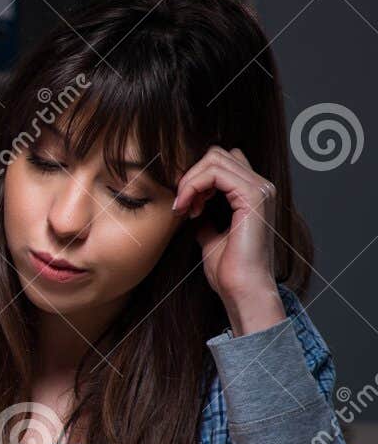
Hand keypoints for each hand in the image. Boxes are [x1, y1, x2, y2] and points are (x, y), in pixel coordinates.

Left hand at [171, 145, 285, 334]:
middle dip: (191, 175)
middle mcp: (261, 187)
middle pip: (216, 154)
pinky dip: (193, 186)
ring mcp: (260, 189)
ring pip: (214, 159)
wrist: (242, 289)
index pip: (222, 161)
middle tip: (182, 205)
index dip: (197, 176)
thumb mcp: (211, 237)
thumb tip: (193, 209)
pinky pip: (215, 173)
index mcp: (252, 194)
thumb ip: (206, 219)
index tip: (185, 204)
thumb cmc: (229, 269)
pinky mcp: (253, 196)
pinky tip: (189, 209)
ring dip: (190, 181)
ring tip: (185, 208)